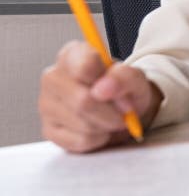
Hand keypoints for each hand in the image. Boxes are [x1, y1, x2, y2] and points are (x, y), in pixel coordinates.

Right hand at [39, 41, 162, 152]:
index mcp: (73, 54)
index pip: (85, 66)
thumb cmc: (124, 88)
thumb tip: (104, 87)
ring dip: (106, 125)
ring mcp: (46, 104)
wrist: (122, 110)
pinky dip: (98, 139)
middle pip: (82, 101)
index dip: (108, 83)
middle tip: (124, 111)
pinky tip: (99, 128)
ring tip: (111, 117)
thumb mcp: (135, 78)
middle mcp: (53, 77)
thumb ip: (125, 76)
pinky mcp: (49, 130)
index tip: (120, 91)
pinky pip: (79, 141)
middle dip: (111, 111)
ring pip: (82, 123)